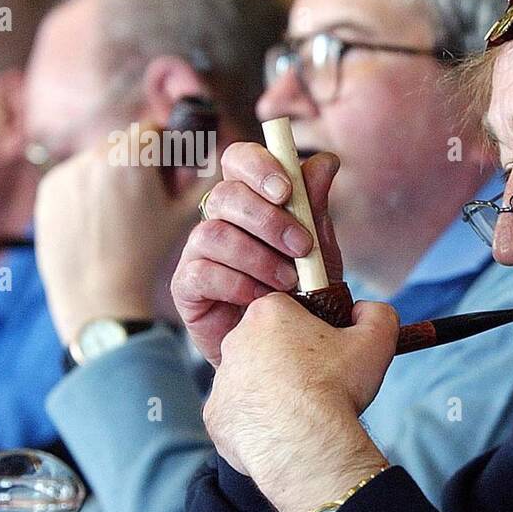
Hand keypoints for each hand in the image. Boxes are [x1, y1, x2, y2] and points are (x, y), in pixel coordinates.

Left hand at [34, 123, 212, 344]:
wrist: (102, 297)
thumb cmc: (149, 259)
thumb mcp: (188, 218)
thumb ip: (205, 180)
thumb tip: (214, 158)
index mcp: (132, 158)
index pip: (152, 128)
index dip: (166, 145)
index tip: (171, 165)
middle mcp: (94, 158)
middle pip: (123, 143)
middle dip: (138, 161)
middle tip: (149, 195)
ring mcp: (67, 174)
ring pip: (97, 161)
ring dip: (112, 175)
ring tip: (123, 215)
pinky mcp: (48, 192)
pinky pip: (75, 179)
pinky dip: (88, 192)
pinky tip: (100, 222)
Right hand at [172, 143, 342, 365]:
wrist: (289, 352)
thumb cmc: (302, 294)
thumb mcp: (318, 251)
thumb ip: (314, 208)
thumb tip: (325, 161)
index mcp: (251, 200)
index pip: (239, 160)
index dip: (259, 166)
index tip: (286, 190)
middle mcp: (220, 220)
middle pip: (225, 195)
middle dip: (268, 219)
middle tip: (302, 248)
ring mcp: (199, 253)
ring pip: (214, 234)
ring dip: (257, 257)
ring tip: (288, 284)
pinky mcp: (187, 287)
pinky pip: (202, 273)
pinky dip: (237, 285)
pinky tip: (262, 301)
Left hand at [203, 293, 396, 511]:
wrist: (305, 442)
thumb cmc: (335, 388)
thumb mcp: (376, 341)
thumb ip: (377, 314)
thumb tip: (365, 310)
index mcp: (268, 314)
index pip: (287, 309)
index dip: (310, 328)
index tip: (326, 349)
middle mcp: (235, 341)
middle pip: (264, 344)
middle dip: (287, 358)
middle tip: (317, 381)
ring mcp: (222, 380)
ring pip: (250, 380)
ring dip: (271, 390)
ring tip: (301, 410)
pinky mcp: (217, 416)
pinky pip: (238, 415)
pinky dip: (258, 422)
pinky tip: (281, 431)